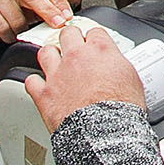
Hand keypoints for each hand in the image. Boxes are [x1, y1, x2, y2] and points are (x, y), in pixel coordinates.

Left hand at [25, 26, 143, 130]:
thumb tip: (116, 64)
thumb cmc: (120, 110)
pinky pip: (31, 81)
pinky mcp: (44, 94)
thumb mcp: (132, 79)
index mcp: (100, 50)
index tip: (94, 44)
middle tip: (74, 47)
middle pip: (67, 34)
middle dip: (71, 39)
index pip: (95, 31)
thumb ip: (118, 64)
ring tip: (55, 62)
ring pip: (45, 52)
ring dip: (50, 56)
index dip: (94, 38)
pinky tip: (40, 86)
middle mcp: (76, 57)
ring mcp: (57, 74)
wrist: (104, 133)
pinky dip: (35, 83)